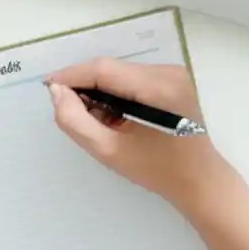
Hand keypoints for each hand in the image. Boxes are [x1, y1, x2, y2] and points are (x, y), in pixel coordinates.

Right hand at [46, 58, 220, 204]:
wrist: (200, 180)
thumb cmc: (157, 170)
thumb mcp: (109, 151)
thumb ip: (76, 121)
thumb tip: (56, 92)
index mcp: (158, 89)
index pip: (103, 69)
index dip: (71, 75)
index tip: (48, 88)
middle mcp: (168, 72)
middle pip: (111, 69)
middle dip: (86, 86)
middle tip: (73, 114)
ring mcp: (172, 73)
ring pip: (119, 71)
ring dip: (100, 90)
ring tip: (97, 120)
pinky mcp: (172, 78)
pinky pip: (131, 77)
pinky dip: (116, 91)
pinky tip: (116, 116)